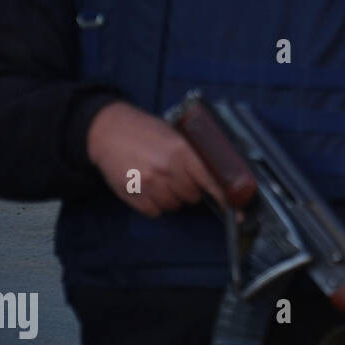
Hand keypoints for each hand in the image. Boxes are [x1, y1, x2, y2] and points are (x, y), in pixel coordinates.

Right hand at [86, 101, 227, 217]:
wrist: (107, 131)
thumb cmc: (145, 132)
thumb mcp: (175, 135)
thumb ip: (194, 156)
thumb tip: (218, 177)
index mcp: (182, 151)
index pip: (212, 180)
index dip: (225, 198)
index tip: (238, 213)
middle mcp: (167, 169)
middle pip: (192, 196)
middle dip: (188, 189)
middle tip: (175, 173)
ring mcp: (149, 184)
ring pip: (174, 205)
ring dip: (170, 196)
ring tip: (158, 177)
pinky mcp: (133, 195)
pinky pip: (154, 211)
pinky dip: (153, 203)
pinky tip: (146, 185)